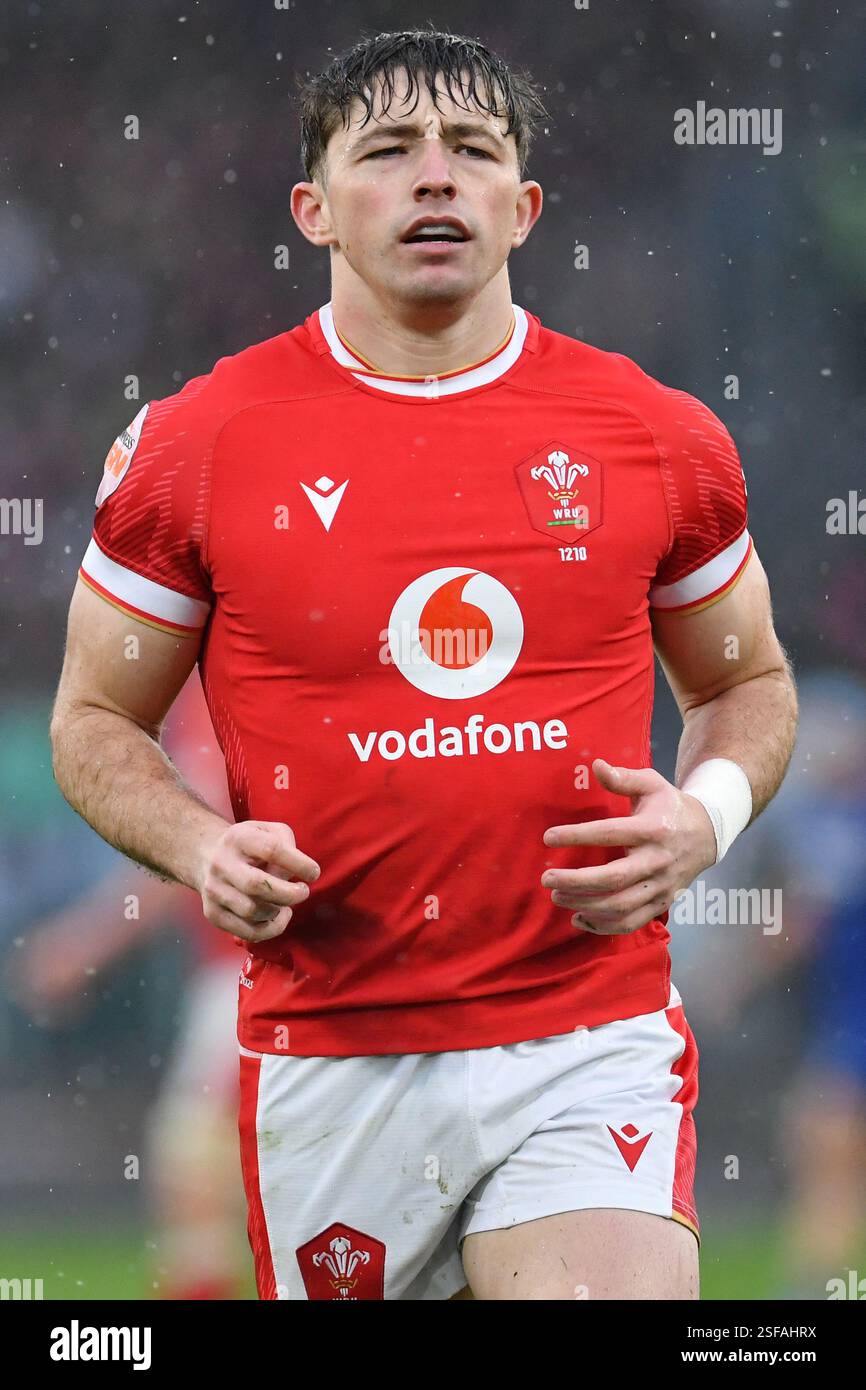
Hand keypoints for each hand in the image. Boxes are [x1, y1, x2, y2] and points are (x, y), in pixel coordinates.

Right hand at [198, 820, 320, 942]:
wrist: (207, 856)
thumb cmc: (249, 845)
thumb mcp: (269, 832)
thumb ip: (286, 846)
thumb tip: (291, 876)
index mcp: (239, 838)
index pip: (272, 849)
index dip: (299, 863)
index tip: (313, 873)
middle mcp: (222, 864)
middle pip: (257, 885)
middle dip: (288, 894)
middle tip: (303, 892)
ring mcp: (214, 890)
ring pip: (252, 911)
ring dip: (277, 911)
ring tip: (286, 903)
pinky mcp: (212, 913)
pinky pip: (246, 931)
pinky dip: (270, 929)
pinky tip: (277, 916)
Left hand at [540, 758, 716, 934]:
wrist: (708, 835)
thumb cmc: (670, 807)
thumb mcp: (652, 784)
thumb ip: (624, 778)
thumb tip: (596, 766)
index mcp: (652, 829)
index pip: (610, 834)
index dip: (577, 836)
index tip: (548, 837)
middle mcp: (657, 860)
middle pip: (613, 879)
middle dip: (576, 881)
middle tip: (547, 879)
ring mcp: (661, 886)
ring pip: (621, 905)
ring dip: (586, 905)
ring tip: (557, 897)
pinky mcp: (662, 902)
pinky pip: (633, 922)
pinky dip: (605, 927)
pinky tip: (579, 919)